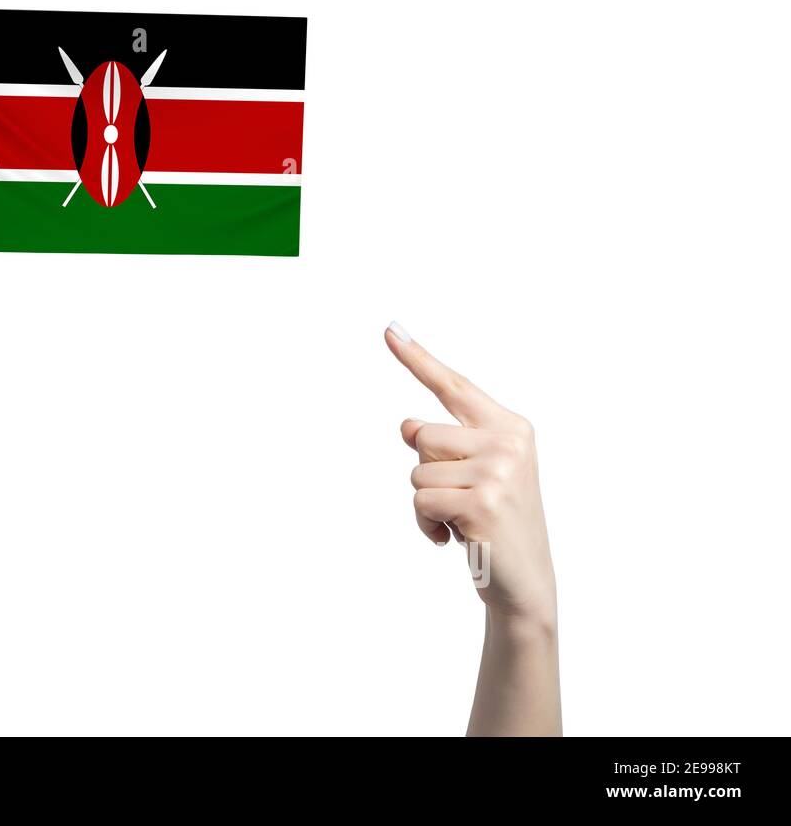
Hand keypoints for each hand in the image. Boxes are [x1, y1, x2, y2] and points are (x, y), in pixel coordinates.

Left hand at [386, 322, 559, 734]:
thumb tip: (407, 425)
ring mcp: (498, 470)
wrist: (523, 584)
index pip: (453, 385)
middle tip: (460, 498)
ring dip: (426, 502)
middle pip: (419, 433)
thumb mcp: (479, 474)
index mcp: (509, 426)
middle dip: (427, 469)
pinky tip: (453, 539)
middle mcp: (507, 440)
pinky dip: (426, 525)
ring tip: (459, 519)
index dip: (417, 357)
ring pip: (415, 470)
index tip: (388, 328)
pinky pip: (419, 500)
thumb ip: (448, 442)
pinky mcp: (482, 501)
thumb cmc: (494, 524)